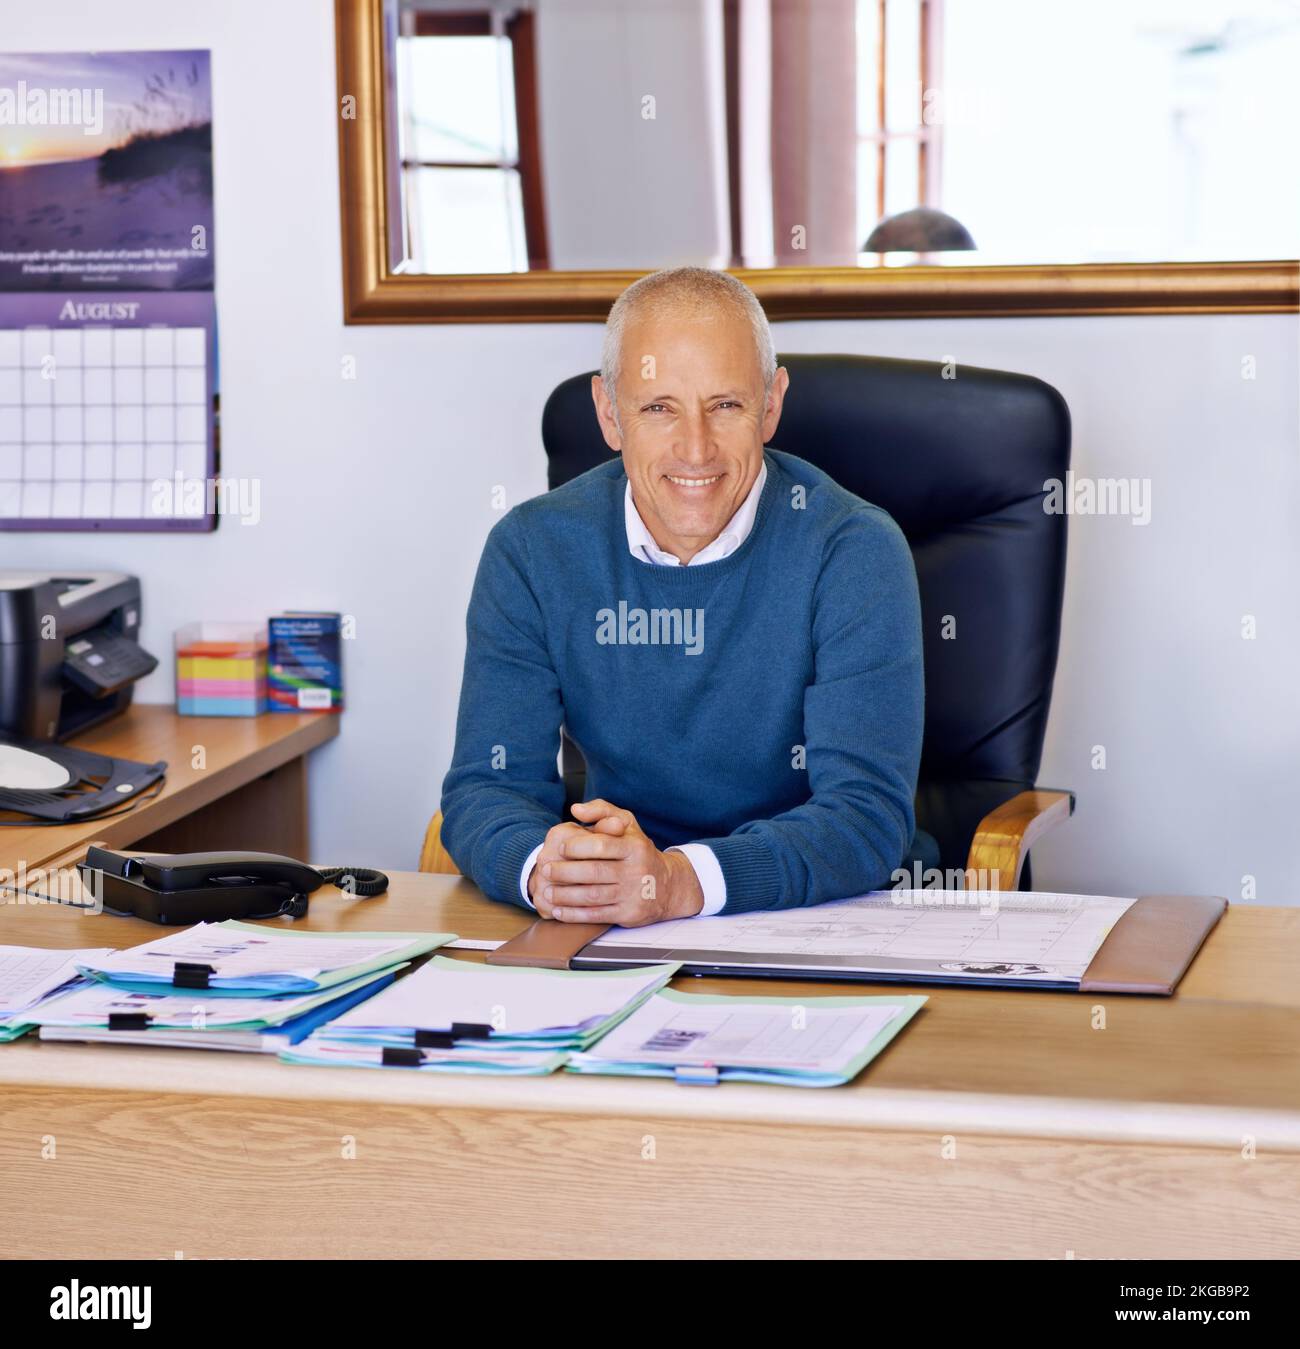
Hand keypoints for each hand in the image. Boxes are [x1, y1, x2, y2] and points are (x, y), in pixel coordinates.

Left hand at [527, 799, 703, 926]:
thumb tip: (575, 809)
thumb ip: (602, 811)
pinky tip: (558, 910)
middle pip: (593, 872)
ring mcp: (633, 895)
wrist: (668, 886)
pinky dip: (574, 915)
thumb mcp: (627, 824)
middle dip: (564, 872)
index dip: (577, 846)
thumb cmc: (639, 851)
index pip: (601, 845)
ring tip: (548, 891)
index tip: (561, 847)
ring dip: (565, 895)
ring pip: (592, 896)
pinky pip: (596, 916)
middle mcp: (635, 871)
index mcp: (634, 847)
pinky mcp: (629, 914)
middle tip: (545, 869)